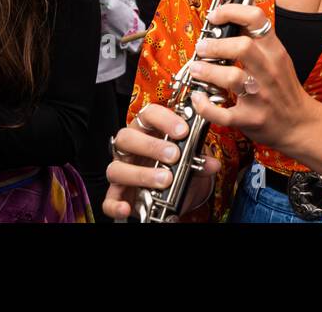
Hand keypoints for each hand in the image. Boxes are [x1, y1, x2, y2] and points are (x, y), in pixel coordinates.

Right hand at [103, 104, 220, 221]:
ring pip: (117, 168)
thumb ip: (200, 159)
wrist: (175, 192)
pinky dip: (116, 205)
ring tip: (165, 180)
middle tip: (174, 156)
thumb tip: (211, 164)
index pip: (148, 114)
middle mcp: (130, 148)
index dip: (164, 119)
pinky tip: (128, 207)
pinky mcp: (118, 194)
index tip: (183, 130)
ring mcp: (122, 170)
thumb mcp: (191, 159)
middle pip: (127, 138)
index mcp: (147, 130)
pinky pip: (110, 199)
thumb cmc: (178, 165)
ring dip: (141, 174)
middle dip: (151, 146)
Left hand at [181, 3, 321, 155]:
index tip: (215, 17)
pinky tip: (198, 97)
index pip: (256, 19)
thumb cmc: (284, 89)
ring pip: (232, 78)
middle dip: (215, 45)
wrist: (300, 124)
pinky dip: (205, 105)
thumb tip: (230, 18)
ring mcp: (260, 96)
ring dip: (207, 72)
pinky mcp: (250, 119)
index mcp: (275, 52)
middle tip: (202, 48)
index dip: (231, 12)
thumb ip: (257, 40)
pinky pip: (223, 113)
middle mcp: (269, 71)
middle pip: (242, 47)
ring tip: (196, 70)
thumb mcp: (278, 58)